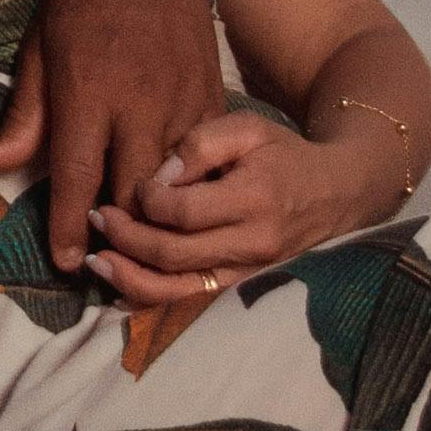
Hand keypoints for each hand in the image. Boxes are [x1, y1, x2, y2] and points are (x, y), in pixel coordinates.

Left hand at [0, 0, 228, 272]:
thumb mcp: (40, 49)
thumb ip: (24, 116)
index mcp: (89, 92)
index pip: (79, 177)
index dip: (71, 227)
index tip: (69, 263)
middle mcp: (141, 104)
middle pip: (133, 192)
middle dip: (119, 232)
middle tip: (103, 261)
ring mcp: (184, 102)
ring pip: (176, 183)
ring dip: (156, 214)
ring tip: (137, 239)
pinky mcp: (214, 98)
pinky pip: (203, 158)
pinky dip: (187, 182)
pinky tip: (176, 197)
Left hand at [83, 100, 405, 302]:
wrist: (333, 193)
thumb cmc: (283, 154)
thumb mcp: (247, 128)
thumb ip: (201, 143)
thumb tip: (158, 177)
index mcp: (254, 199)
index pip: (184, 212)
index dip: (147, 201)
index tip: (134, 185)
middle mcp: (251, 244)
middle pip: (172, 254)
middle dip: (126, 238)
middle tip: (97, 217)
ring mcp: (246, 273)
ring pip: (176, 290)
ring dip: (129, 278)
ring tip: (96, 261)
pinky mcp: (239, 286)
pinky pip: (188, 302)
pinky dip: (149, 297)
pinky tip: (120, 284)